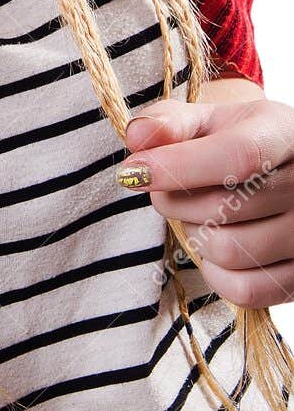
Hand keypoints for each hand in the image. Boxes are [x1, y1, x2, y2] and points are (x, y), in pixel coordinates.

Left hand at [117, 88, 293, 307]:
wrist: (278, 172)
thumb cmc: (236, 142)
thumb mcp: (209, 121)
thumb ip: (170, 123)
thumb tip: (138, 136)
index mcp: (285, 133)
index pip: (238, 155)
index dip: (177, 166)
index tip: (132, 172)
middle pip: (224, 208)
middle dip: (175, 201)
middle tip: (167, 190)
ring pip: (229, 251)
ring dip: (195, 235)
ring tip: (199, 215)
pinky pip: (244, 289)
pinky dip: (215, 272)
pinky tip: (215, 244)